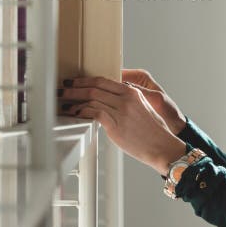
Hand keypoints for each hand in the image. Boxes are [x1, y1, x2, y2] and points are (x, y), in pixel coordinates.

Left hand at [62, 76, 187, 175]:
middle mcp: (126, 99)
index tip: (75, 81)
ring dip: (74, 100)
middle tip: (63, 89)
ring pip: (91, 99)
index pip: (103, 80)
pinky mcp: (116, 125)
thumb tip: (111, 99)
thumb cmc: (154, 132)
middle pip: (94, 87)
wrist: (162, 146)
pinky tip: (75, 114)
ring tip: (64, 104)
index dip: (86, 80)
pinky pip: (94, 113)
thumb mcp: (144, 108)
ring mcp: (121, 111)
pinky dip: (81, 112)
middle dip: (75, 87)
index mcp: (132, 92)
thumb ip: (129, 100)